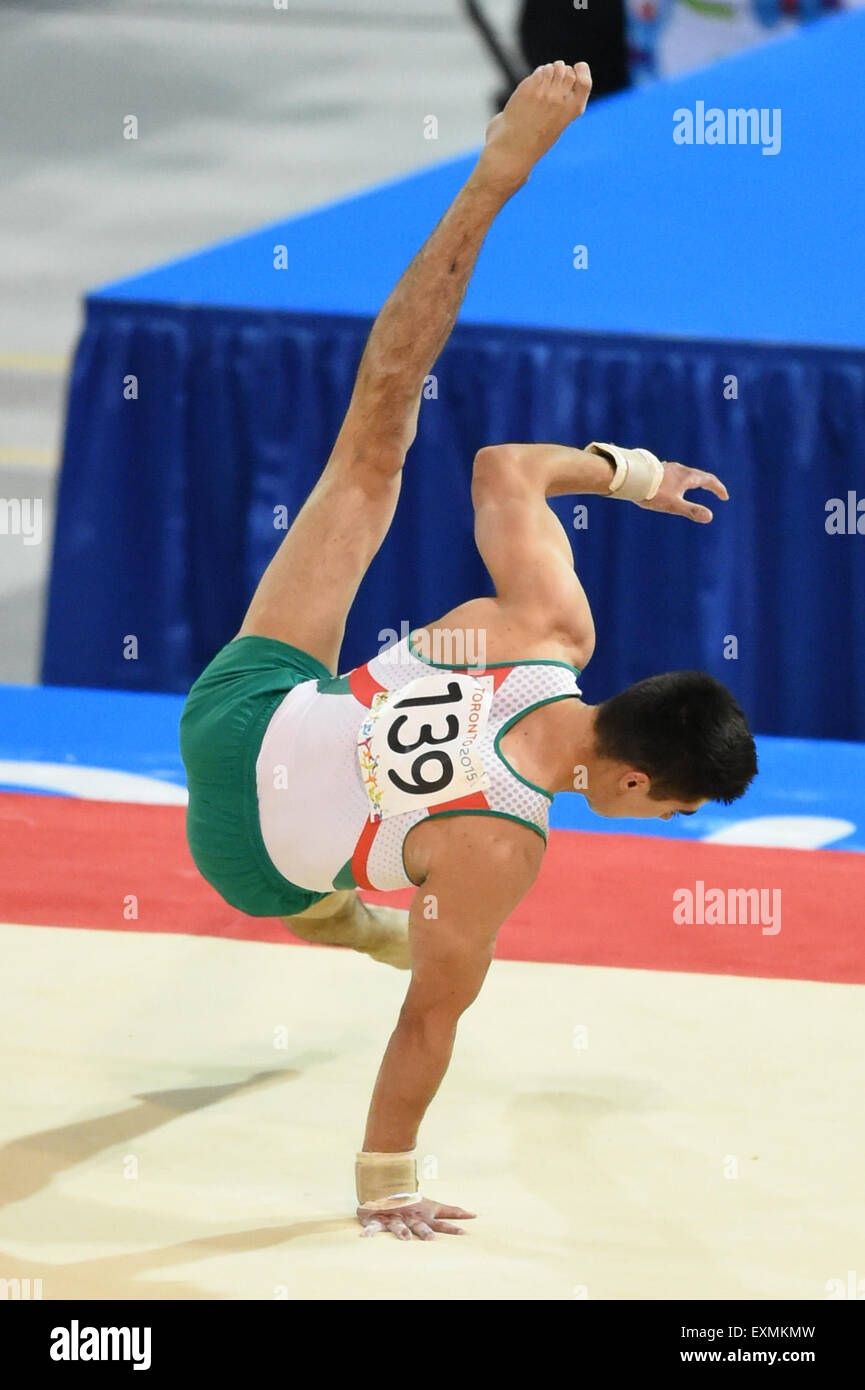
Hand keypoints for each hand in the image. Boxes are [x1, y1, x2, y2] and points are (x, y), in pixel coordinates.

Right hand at [357, 1197, 475, 1240]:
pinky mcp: (378, 1219)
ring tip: (404, 1238)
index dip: (451, 1227)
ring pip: (398, 1226)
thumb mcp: (432, 1205)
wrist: (386, 1186)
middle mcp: (410, 1218)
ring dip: (401, 1231)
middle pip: (419, 1226)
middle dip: (425, 1232)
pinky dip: (369, 1231)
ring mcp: (394, 1218)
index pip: (440, 1222)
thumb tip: (474, 1214)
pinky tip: (365, 1238)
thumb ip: (451, 1211)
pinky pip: (373, 1226)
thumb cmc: (413, 1200)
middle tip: (431, 1240)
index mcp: (423, 1215)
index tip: (464, 1232)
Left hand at [638, 461, 728, 522]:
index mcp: (688, 477)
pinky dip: (682, 479)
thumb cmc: (653, 492)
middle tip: (716, 491)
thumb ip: (691, 510)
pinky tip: (674, 483)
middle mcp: (680, 469)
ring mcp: (669, 468)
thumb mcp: (673, 505)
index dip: (718, 488)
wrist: (632, 478)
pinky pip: (676, 473)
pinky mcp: (659, 469)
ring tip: (697, 486)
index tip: (724, 497)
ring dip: (695, 480)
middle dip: (709, 484)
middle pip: (699, 475)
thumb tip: (709, 517)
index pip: (709, 480)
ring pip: (687, 473)